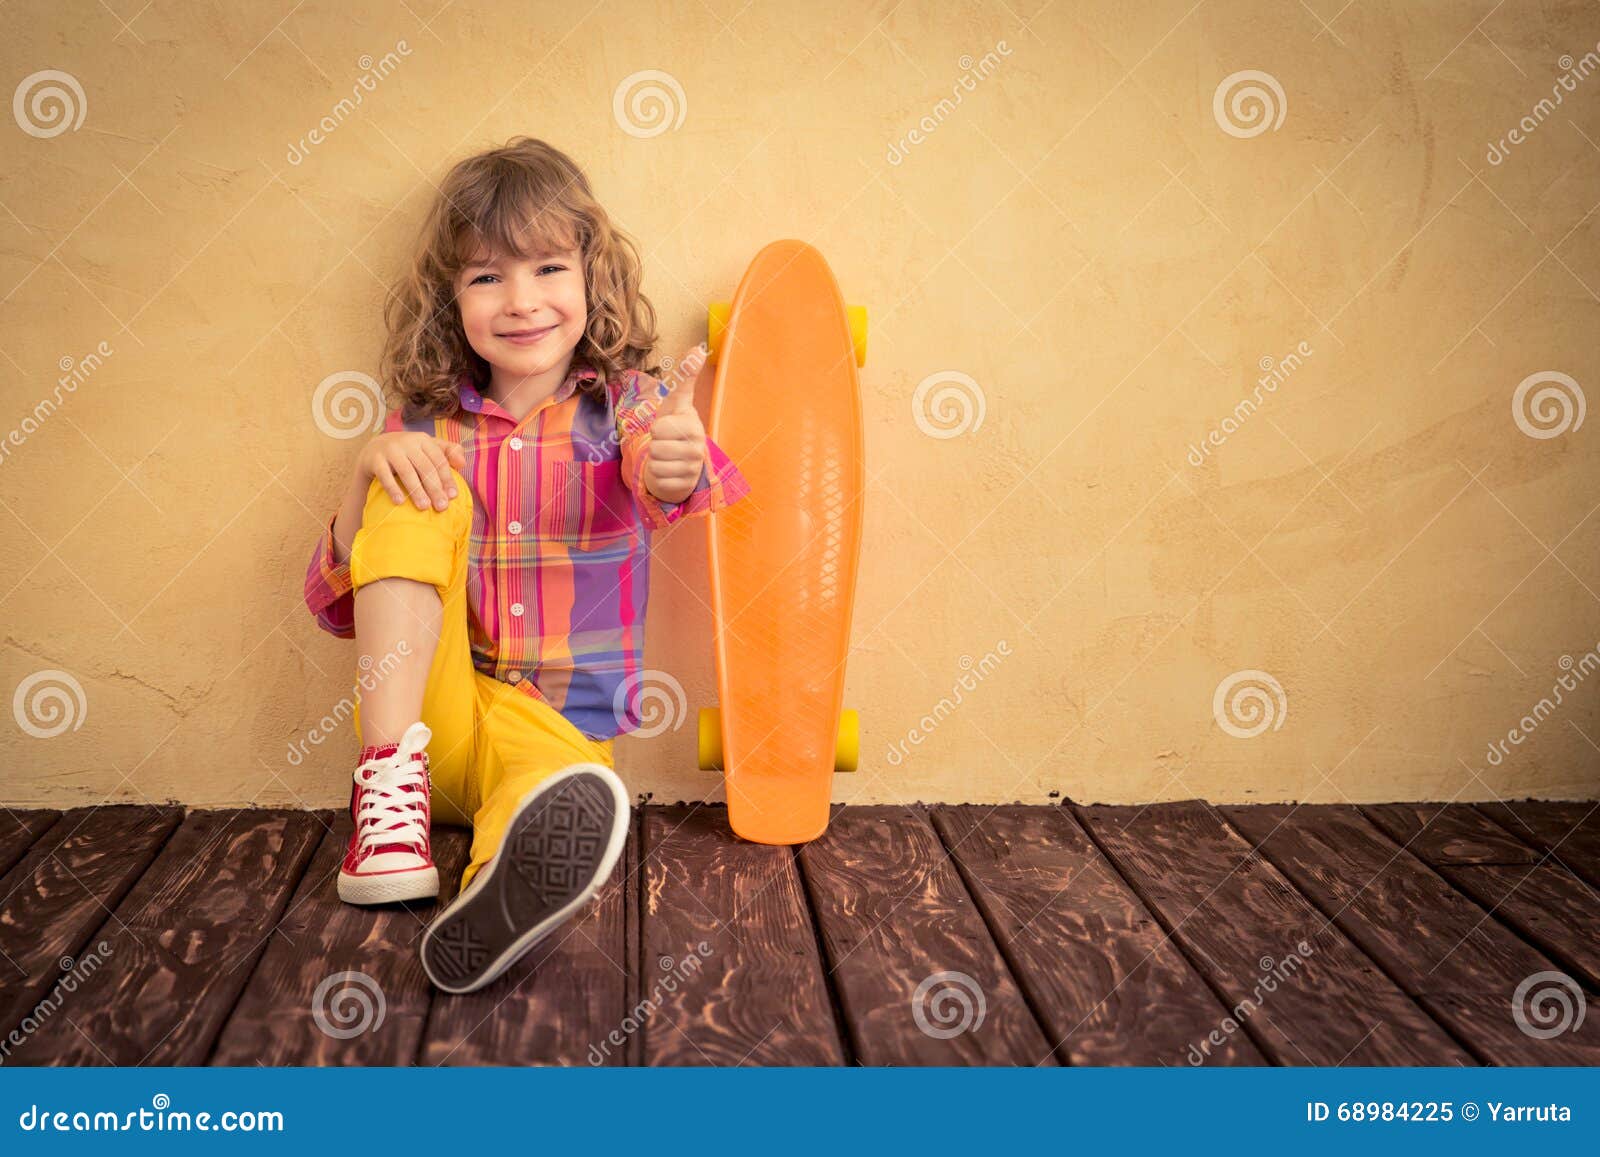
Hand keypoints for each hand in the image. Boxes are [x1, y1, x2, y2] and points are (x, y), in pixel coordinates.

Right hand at [357, 431, 465, 510]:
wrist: (374, 449)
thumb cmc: (409, 453)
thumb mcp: (427, 448)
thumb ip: (448, 453)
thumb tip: (463, 463)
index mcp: (423, 440)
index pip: (439, 460)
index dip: (447, 478)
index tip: (453, 496)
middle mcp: (407, 442)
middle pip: (425, 467)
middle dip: (435, 488)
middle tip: (442, 507)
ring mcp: (390, 450)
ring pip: (407, 471)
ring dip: (417, 490)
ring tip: (424, 507)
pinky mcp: (374, 459)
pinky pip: (385, 476)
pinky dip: (393, 489)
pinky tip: (400, 502)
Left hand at [641, 369, 705, 503]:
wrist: (680, 459)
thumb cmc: (675, 426)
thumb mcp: (676, 402)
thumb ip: (685, 376)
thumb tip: (698, 348)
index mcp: (694, 426)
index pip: (659, 428)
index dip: (657, 427)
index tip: (668, 427)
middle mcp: (698, 449)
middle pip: (656, 447)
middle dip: (655, 446)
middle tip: (666, 444)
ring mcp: (693, 469)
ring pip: (656, 465)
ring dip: (655, 461)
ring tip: (667, 457)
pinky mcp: (685, 486)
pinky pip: (658, 480)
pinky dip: (658, 477)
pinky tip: (669, 471)